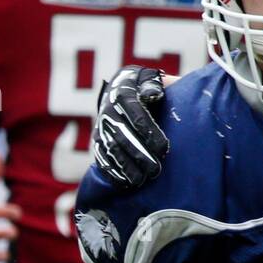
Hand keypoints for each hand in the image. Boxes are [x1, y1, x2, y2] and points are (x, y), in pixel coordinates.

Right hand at [92, 65, 169, 189]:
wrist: (120, 90)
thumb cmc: (144, 87)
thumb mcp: (149, 79)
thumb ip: (153, 85)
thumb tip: (153, 93)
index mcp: (122, 93)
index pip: (135, 114)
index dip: (149, 132)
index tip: (164, 148)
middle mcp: (108, 111)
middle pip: (122, 135)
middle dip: (139, 154)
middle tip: (156, 170)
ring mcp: (101, 128)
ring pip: (111, 149)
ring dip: (126, 166)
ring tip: (142, 179)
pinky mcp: (98, 143)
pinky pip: (102, 159)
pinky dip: (113, 172)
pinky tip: (126, 183)